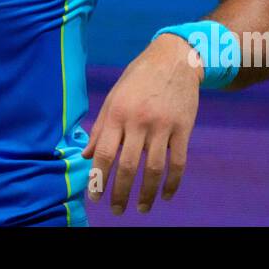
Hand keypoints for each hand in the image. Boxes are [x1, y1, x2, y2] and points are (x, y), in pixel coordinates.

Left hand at [81, 33, 202, 214]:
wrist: (174, 58)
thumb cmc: (138, 78)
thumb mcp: (114, 97)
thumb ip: (100, 127)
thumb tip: (85, 156)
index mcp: (117, 113)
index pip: (104, 153)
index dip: (98, 178)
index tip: (94, 196)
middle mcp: (138, 121)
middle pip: (127, 166)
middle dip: (120, 192)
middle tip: (116, 210)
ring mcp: (163, 126)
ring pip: (154, 169)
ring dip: (147, 194)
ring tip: (141, 208)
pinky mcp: (183, 128)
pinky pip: (178, 162)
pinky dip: (173, 183)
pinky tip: (166, 195)